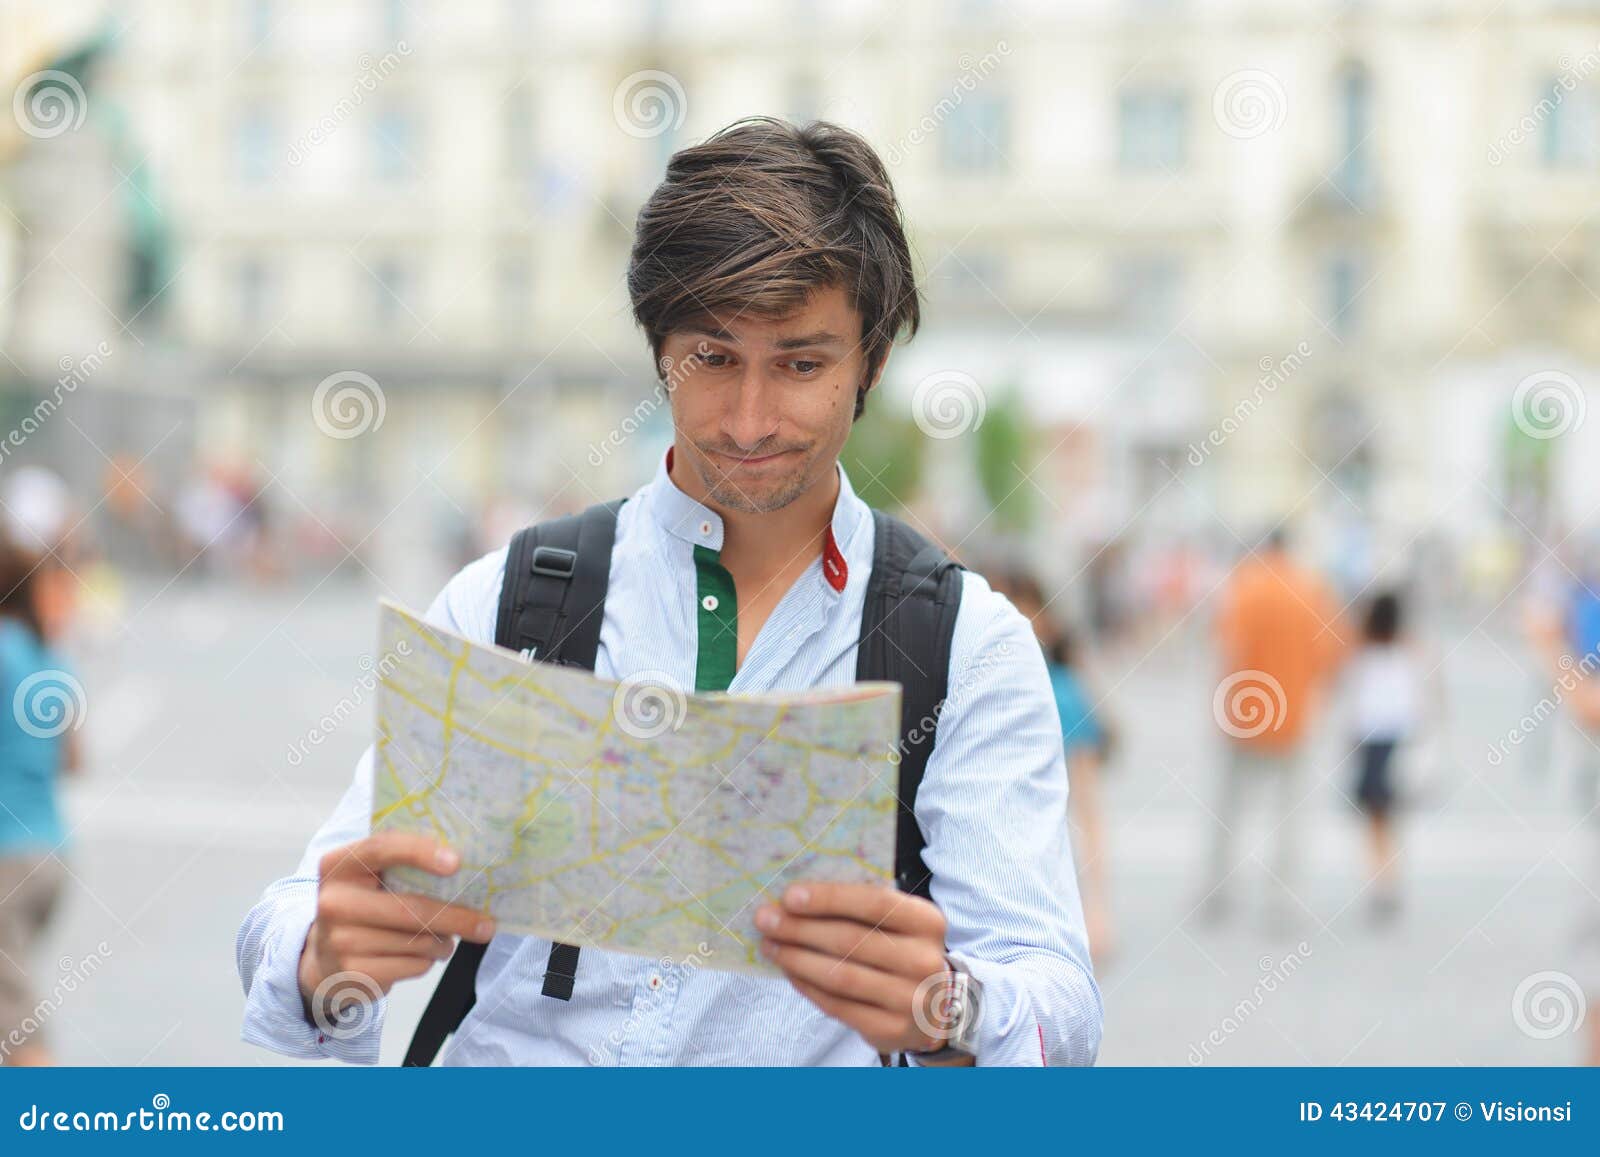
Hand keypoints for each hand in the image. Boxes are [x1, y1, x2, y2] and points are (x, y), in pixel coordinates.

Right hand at [298, 833, 494, 1028]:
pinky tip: (420, 955)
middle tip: (487, 924)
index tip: (457, 862)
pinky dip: (427, 961)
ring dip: (444, 942)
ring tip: (445, 939)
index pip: (381, 848)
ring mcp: (339, 941)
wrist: (324, 961)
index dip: (420, 852)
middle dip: (458, 917)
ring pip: (418, 941)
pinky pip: (412, 965)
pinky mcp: (353, 974)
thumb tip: (466, 866)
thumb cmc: (364, 909)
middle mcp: (333, 902)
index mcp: (338, 866)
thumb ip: (403, 866)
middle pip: (411, 907)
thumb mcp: (370, 881)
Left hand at [755, 881, 964, 1059]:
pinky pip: (837, 1005)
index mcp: (927, 922)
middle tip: (766, 919)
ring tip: (770, 945)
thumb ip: (861, 909)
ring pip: (839, 976)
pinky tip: (789, 972)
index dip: (830, 899)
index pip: (875, 904)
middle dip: (800, 929)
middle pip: (850, 941)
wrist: (937, 1007)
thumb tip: (797, 899)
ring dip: (797, 959)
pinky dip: (807, 986)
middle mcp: (923, 961)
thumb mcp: (900, 923)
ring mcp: (908, 999)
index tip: (789, 895)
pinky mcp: (889, 1029)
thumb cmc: (904, 951)